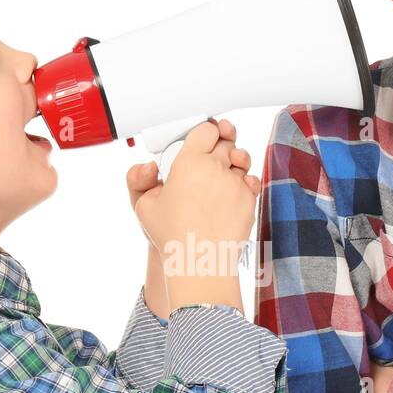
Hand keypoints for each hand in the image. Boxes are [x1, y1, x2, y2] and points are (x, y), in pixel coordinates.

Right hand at [129, 119, 256, 313]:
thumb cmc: (171, 236)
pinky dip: (243, 182)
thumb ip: (142, 178)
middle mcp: (215, 168)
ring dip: (234, 160)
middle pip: (226, 140)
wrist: (199, 263)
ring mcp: (235, 182)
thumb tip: (151, 165)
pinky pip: (251, 180)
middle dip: (221, 143)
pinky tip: (231, 191)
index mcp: (188, 162)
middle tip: (214, 153)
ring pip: (241, 158)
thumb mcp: (143, 205)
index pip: (205, 129)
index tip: (203, 137)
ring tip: (224, 171)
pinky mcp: (249, 198)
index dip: (205, 131)